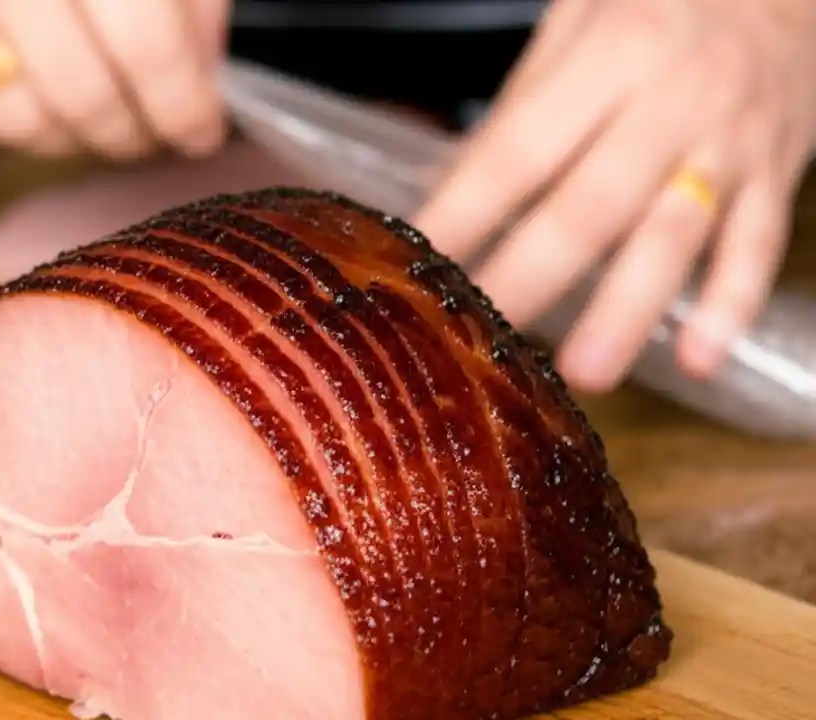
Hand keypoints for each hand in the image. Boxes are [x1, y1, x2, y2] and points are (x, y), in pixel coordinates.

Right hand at [0, 0, 229, 158]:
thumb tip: (201, 72)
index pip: (146, 41)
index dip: (183, 102)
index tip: (201, 129)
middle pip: (82, 92)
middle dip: (130, 133)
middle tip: (151, 134)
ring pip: (18, 119)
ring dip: (72, 139)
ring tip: (97, 118)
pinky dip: (7, 122)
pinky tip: (34, 95)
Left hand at [413, 0, 815, 391]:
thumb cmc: (670, 0)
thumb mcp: (582, 17)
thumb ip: (523, 103)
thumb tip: (452, 184)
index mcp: (611, 56)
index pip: (520, 149)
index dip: (466, 211)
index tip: (421, 261)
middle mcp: (671, 104)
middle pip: (591, 206)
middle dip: (532, 277)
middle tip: (487, 337)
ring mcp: (728, 146)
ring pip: (673, 237)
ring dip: (627, 311)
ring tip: (585, 371)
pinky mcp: (776, 176)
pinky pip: (756, 248)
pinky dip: (730, 308)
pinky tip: (695, 358)